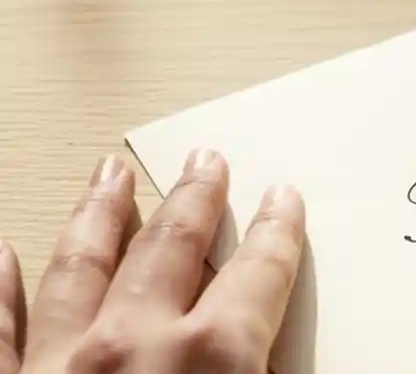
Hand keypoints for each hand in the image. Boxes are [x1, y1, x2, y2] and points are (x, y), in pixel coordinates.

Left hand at [0, 151, 303, 372]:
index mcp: (214, 356)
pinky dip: (3, 289)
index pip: (260, 275)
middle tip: (203, 165)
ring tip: (111, 175)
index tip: (279, 204)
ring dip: (101, 216)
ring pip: (81, 268)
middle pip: (171, 250)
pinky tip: (5, 256)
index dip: (275, 234)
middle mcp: (132, 347)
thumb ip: (272, 366)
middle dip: (192, 201)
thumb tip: (284, 351)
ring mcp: (58, 367)